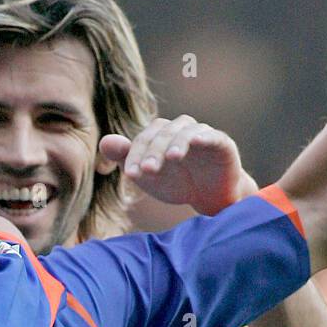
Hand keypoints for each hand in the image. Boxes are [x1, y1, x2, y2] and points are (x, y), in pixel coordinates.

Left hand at [100, 117, 244, 214]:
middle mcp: (180, 129)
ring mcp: (202, 134)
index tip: (131, 175)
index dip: (136, 155)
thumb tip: (104, 142)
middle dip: (154, 152)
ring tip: (172, 158)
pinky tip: (197, 142)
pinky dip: (204, 136)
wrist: (210, 197)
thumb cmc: (178, 182)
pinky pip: (213, 136)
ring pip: (186, 131)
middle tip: (147, 170)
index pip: (144, 139)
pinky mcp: (222, 142)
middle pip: (163, 134)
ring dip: (177, 143)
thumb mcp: (149, 175)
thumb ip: (128, 158)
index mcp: (160, 134)